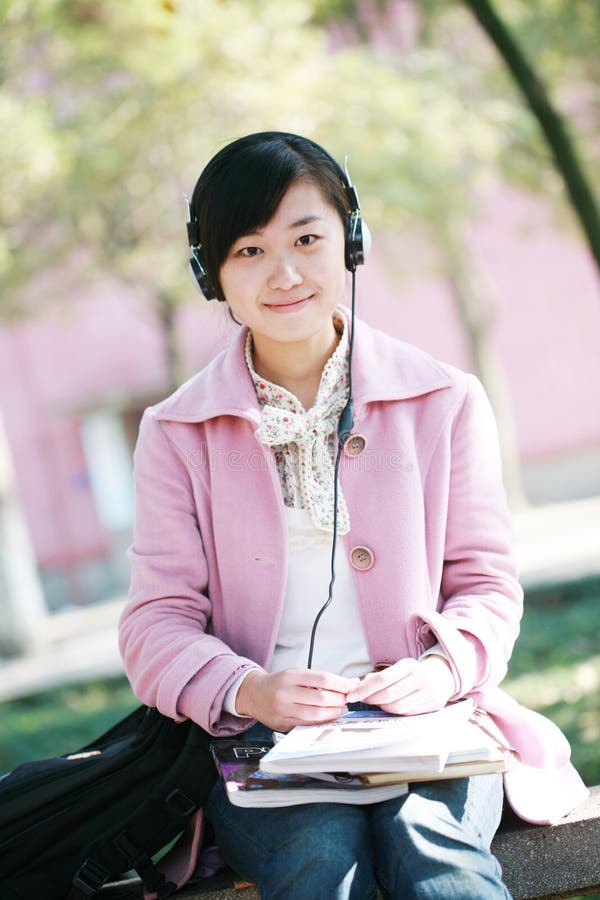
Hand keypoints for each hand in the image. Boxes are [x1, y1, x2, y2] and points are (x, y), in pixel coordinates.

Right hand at [235, 668, 358, 732]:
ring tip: (340, 709)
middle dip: (339, 700)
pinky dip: (322, 721)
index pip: (322, 679)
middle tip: (347, 700)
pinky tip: (329, 717)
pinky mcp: (283, 723)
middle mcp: (286, 693)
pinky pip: (307, 724)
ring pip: (316, 714)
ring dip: (333, 713)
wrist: (254, 694)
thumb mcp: (296, 674)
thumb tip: (346, 684)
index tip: (351, 686)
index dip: (340, 684)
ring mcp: (284, 710)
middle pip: (321, 698)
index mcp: (291, 676)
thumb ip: (318, 680)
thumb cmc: (279, 683)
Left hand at [345, 656, 454, 715]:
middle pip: (388, 694)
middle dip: (370, 699)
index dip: (364, 688)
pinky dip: (394, 711)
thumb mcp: (398, 668)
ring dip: (382, 707)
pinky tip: (389, 706)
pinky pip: (406, 713)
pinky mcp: (430, 706)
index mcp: (409, 665)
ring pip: (396, 707)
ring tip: (376, 702)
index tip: (351, 695)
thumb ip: (378, 677)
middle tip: (361, 699)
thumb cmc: (413, 674)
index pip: (382, 678)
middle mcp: (420, 678)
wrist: (441, 678)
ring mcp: (427, 693)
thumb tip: (357, 685)